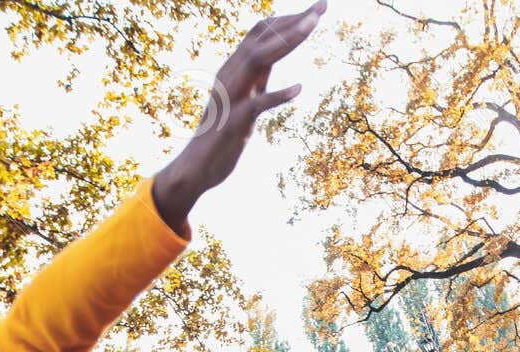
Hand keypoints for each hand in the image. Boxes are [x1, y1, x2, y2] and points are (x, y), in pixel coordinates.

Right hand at [151, 2, 325, 230]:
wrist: (197, 167)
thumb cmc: (223, 134)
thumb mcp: (245, 98)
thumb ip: (257, 77)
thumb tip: (273, 57)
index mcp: (235, 69)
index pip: (262, 32)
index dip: (288, 18)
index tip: (316, 10)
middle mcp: (232, 75)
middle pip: (263, 36)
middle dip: (294, 19)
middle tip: (322, 6)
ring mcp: (232, 97)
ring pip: (259, 58)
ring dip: (288, 40)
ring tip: (314, 26)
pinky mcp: (234, 122)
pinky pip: (257, 104)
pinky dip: (277, 95)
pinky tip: (298, 89)